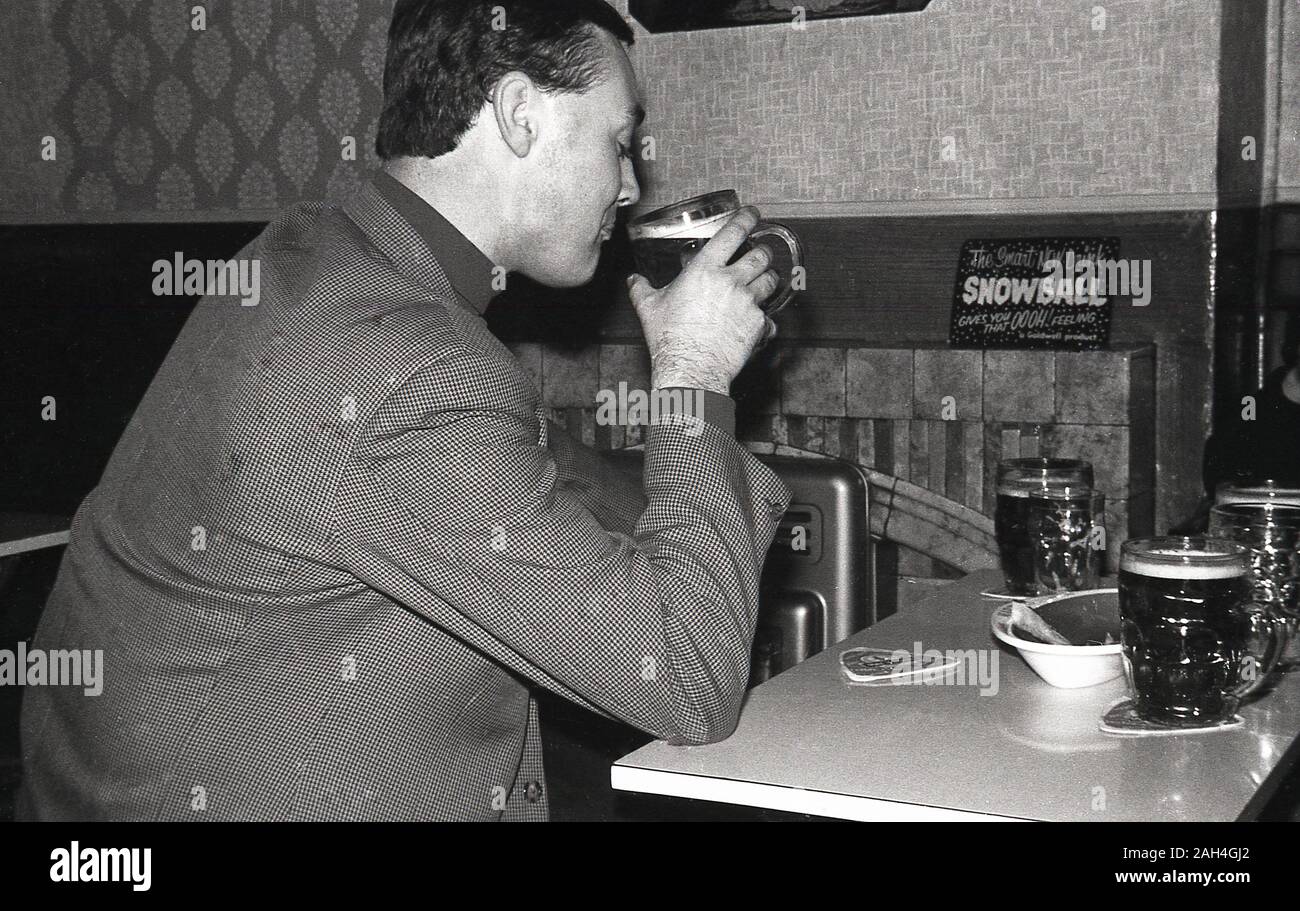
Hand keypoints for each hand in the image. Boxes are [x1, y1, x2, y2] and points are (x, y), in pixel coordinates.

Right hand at [627, 207, 778, 395]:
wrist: (690, 369)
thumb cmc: (670, 339)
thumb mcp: (649, 308)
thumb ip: (642, 289)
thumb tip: (633, 281)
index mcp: (704, 269)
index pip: (733, 233)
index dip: (746, 218)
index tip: (753, 214)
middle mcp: (730, 281)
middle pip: (761, 255)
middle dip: (763, 252)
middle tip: (759, 255)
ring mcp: (748, 303)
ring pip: (771, 281)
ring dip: (768, 280)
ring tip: (762, 284)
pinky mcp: (758, 325)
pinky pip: (770, 317)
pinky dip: (765, 318)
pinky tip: (755, 324)